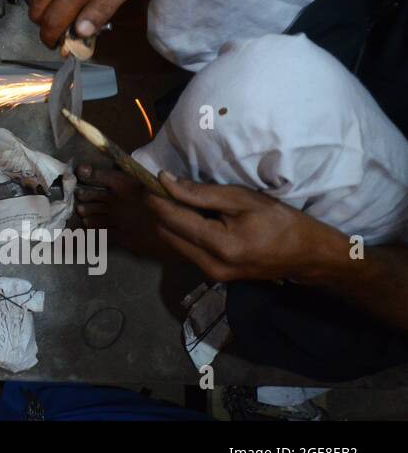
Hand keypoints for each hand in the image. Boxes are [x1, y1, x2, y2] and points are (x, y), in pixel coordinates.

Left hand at [147, 172, 347, 283]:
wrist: (307, 255)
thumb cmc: (280, 222)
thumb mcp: (242, 200)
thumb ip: (200, 193)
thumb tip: (165, 182)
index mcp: (218, 246)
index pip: (171, 218)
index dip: (154, 196)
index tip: (146, 177)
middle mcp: (209, 266)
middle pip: (166, 231)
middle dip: (158, 207)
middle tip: (160, 184)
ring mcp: (211, 274)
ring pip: (173, 241)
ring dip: (169, 218)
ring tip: (175, 195)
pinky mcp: (214, 275)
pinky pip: (186, 248)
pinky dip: (182, 229)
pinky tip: (190, 213)